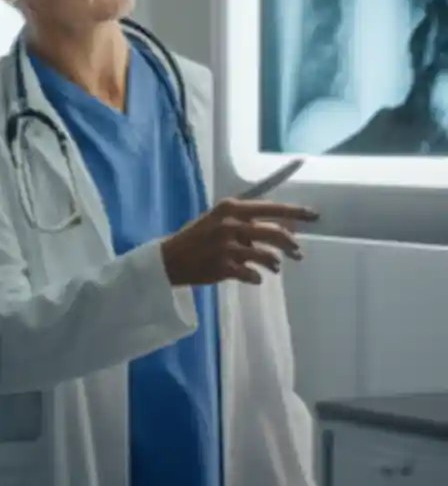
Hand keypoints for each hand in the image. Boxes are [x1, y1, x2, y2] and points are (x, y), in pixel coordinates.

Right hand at [160, 198, 318, 285]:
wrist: (169, 259)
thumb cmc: (196, 237)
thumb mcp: (218, 220)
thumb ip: (246, 221)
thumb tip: (282, 227)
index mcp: (230, 208)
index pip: (271, 208)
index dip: (296, 212)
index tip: (315, 216)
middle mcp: (230, 225)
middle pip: (275, 233)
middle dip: (291, 245)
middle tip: (298, 254)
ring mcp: (227, 247)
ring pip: (266, 255)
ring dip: (274, 263)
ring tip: (274, 267)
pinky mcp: (223, 267)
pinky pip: (252, 274)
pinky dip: (256, 277)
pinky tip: (254, 277)